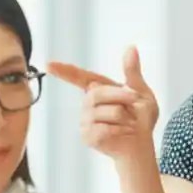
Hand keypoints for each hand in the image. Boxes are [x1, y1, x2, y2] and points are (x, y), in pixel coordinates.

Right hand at [48, 46, 159, 166]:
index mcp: (99, 90)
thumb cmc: (141, 120)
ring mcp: (86, 121)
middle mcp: (88, 104)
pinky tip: (124, 132)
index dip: (64, 71)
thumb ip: (132, 72)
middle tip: (136, 101)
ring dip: (124, 116)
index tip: (49, 65)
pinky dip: (119, 130)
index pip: (79, 77)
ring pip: (103, 112)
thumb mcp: (141, 92)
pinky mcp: (88, 136)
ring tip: (130, 123)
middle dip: (120, 95)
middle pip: (96, 93)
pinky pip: (101, 129)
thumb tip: (131, 47)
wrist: (143, 144)